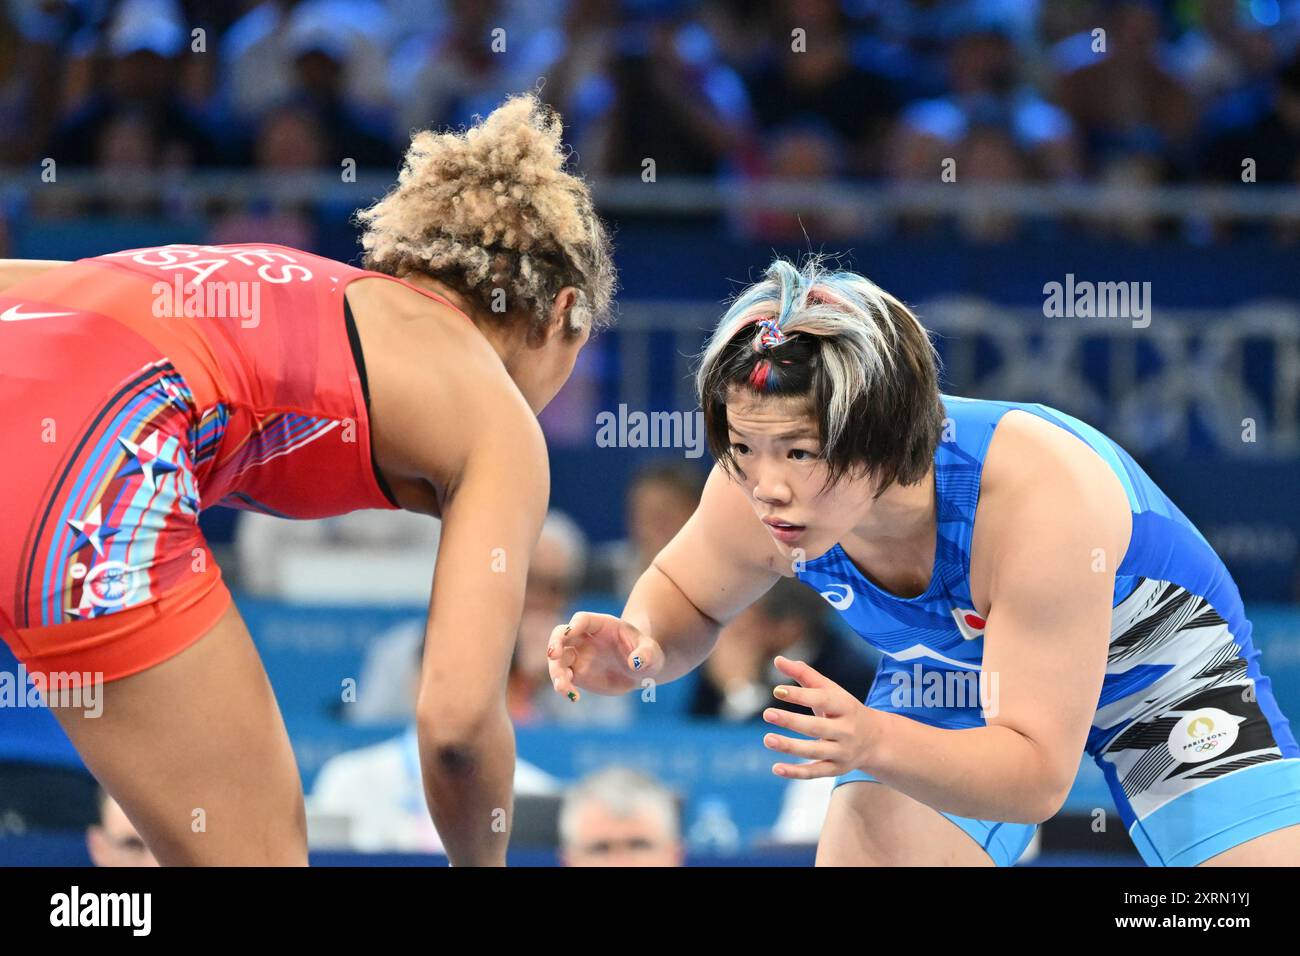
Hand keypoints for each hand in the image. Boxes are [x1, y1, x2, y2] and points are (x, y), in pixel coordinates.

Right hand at [546, 611, 662, 700]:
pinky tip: (573, 697)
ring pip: (559, 659)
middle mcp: (585, 638)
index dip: (575, 624)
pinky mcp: (577, 674)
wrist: (641, 670)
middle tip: (554, 654)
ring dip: (556, 671)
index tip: (570, 631)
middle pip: (562, 635)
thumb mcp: (652, 653)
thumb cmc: (647, 654)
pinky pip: (564, 678)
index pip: (583, 620)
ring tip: (563, 687)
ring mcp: (579, 655)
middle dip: (555, 642)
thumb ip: (645, 654)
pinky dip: (564, 687)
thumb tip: (635, 663)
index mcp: (602, 625)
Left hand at [762, 656, 879, 778]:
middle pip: (817, 727)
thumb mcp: (830, 690)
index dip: (800, 695)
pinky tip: (776, 768)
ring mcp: (842, 752)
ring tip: (767, 739)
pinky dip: (796, 772)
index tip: (777, 691)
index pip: (822, 700)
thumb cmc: (843, 708)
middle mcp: (846, 730)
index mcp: (845, 706)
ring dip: (790, 747)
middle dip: (792, 721)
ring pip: (814, 752)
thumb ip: (804, 674)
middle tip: (767, 714)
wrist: (875, 739)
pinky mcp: (836, 769)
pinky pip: (815, 772)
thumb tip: (777, 659)